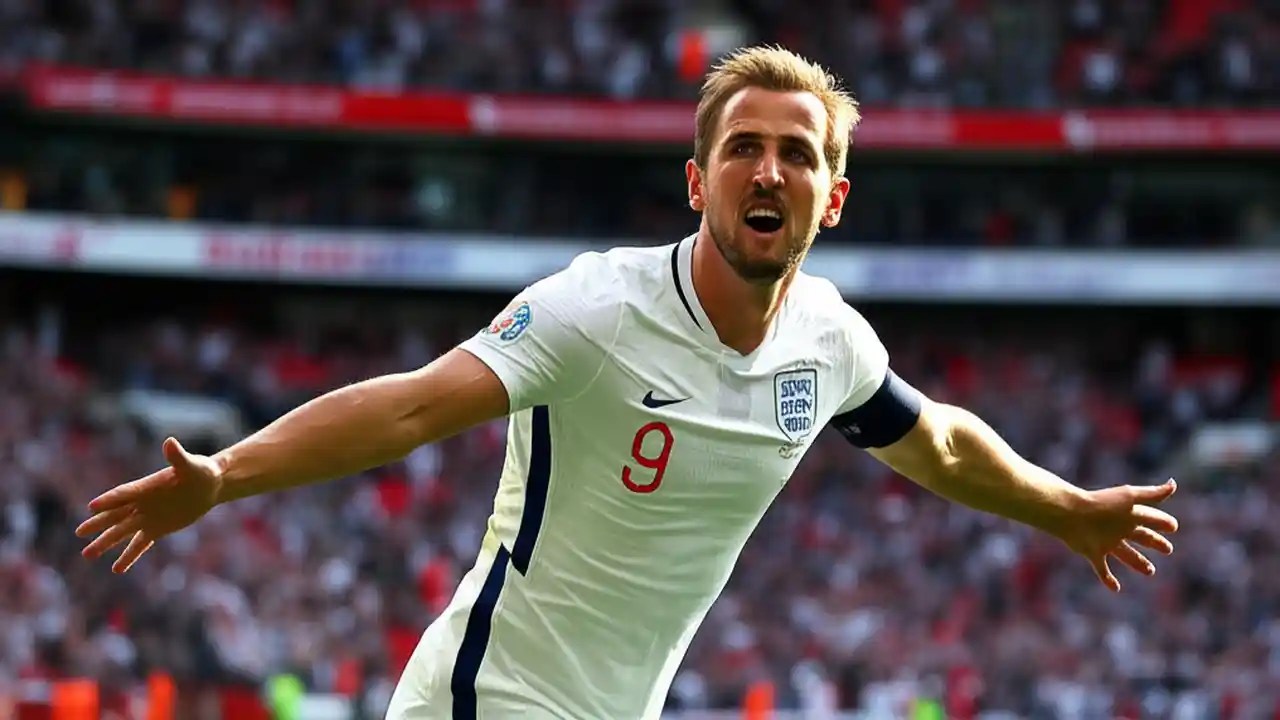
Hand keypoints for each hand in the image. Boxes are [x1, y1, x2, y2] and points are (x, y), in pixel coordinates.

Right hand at [77, 437, 222, 573]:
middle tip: (79, 533)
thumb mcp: (193, 465)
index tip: (92, 507)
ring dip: (106, 543)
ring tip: (87, 555)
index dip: (110, 500)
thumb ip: (178, 457)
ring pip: (122, 532)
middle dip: (98, 524)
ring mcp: (147, 517)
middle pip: (115, 515)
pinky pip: (139, 544)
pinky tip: (116, 569)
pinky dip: (128, 555)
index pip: (124, 493)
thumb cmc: (201, 471)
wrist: (210, 485)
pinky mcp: (156, 529)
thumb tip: (170, 442)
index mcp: (147, 486)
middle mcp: (142, 503)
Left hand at [1056, 478, 1178, 591]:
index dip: (1162, 522)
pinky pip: (1102, 569)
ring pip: (1126, 554)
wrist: (1071, 513)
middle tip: (1168, 549)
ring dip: (1138, 562)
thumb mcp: (1129, 497)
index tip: (1173, 526)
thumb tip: (1173, 485)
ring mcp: (1106, 541)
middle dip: (1154, 542)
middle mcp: (1119, 528)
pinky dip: (1108, 579)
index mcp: (1128, 514)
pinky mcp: (1093, 552)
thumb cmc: (1102, 504)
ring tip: (1150, 571)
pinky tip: (1116, 588)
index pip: (1150, 518)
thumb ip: (1152, 493)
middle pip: (1141, 537)